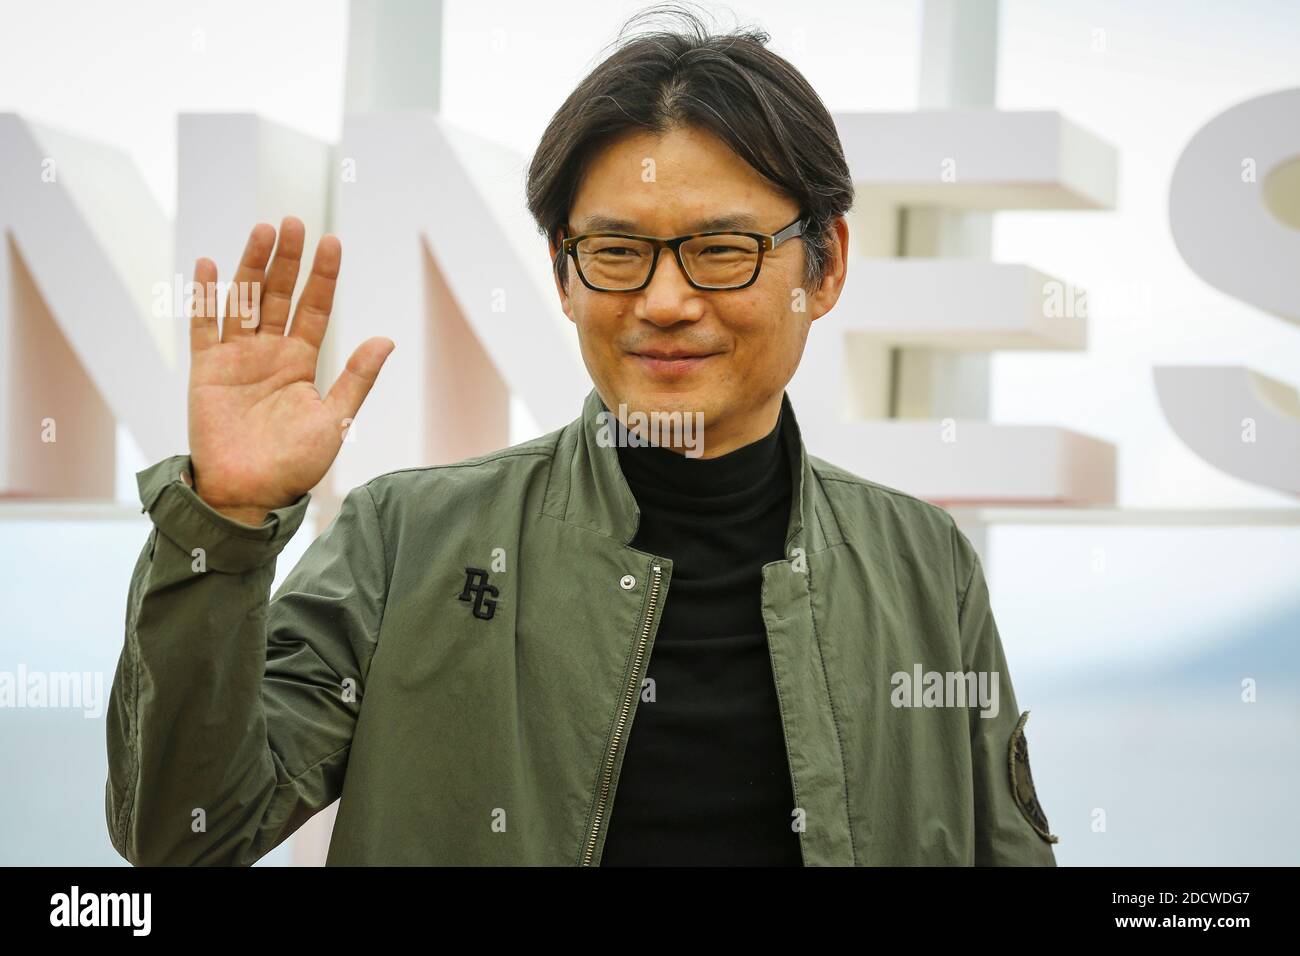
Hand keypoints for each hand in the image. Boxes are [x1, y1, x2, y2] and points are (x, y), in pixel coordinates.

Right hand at [186, 217, 393, 524]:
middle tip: (294, 221)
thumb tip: (385, 340)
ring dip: (252, 266)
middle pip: (279, 294)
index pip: (314, 307)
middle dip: (288, 259)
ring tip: (263, 231)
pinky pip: (203, 326)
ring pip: (245, 300)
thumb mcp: (335, 420)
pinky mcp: (207, 370)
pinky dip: (203, 297)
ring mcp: (237, 357)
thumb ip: (357, 379)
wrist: (251, 494)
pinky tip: (206, 265)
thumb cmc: (296, 464)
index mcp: (302, 361)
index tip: (332, 242)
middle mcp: (270, 352)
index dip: (322, 276)